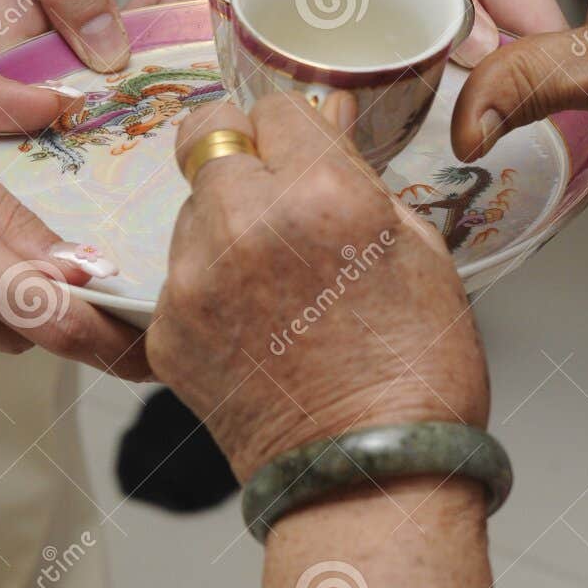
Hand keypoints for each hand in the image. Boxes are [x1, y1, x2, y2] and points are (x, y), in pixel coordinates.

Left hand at [147, 92, 487, 483]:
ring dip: (221, 222)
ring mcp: (194, 279)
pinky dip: (207, 285)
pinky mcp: (166, 329)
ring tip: (272, 279)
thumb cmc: (416, 372)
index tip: (299, 149)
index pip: (275, 108)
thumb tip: (327, 120)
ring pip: (189, 208)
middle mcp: (245, 224)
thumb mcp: (421, 251)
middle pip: (210, 141)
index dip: (292, 129)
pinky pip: (177, 274)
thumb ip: (360, 173)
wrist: (368, 479)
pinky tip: (253, 322)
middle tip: (275, 202)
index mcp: (321, 193)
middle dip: (241, 159)